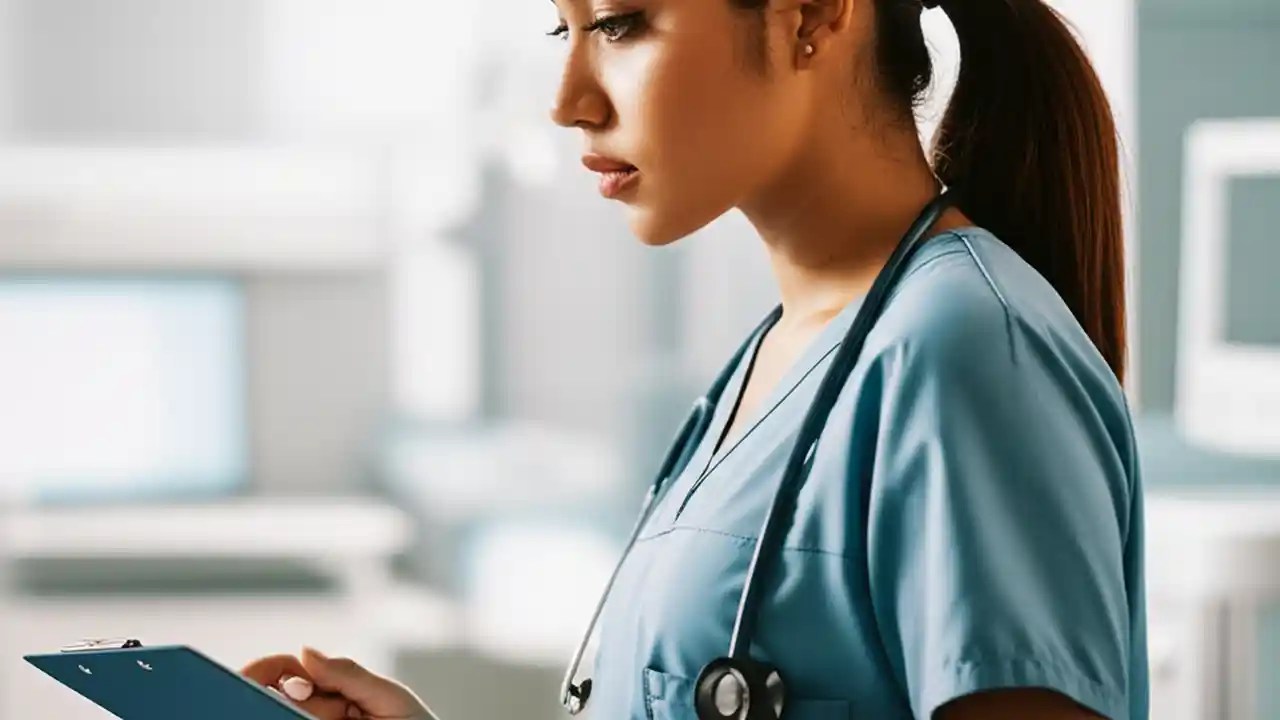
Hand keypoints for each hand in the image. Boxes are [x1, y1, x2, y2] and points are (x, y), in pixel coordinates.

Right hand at [241, 647, 435, 719]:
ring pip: (285, 715)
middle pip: (280, 697)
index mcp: (338, 688)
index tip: (252, 674)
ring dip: (279, 711)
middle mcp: (323, 710)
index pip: (293, 671)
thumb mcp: (390, 698)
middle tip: (280, 700)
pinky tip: (285, 717)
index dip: (271, 669)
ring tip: (302, 711)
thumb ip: (349, 675)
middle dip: (272, 694)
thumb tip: (305, 651)